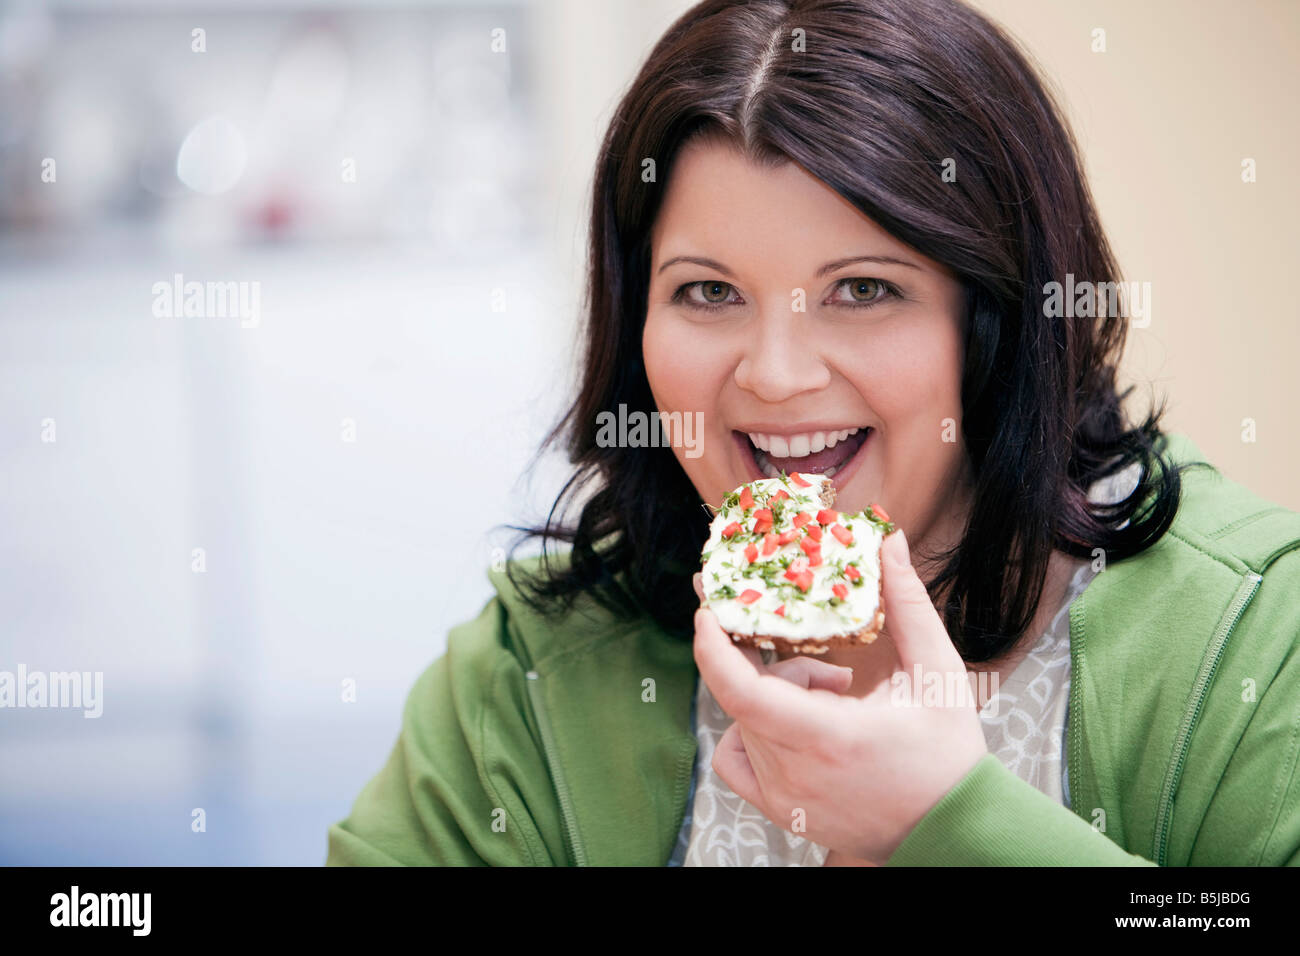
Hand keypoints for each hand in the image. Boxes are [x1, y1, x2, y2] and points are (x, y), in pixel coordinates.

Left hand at [693, 528, 987, 864]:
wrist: (951, 829)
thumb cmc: (947, 754)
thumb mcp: (937, 672)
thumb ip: (908, 604)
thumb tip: (887, 543)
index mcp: (829, 737)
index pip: (741, 690)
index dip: (712, 646)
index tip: (710, 609)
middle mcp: (794, 773)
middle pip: (746, 694)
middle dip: (776, 663)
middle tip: (827, 664)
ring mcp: (782, 797)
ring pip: (743, 721)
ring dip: (775, 696)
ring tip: (833, 698)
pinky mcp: (779, 811)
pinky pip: (734, 760)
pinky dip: (749, 731)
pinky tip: (794, 724)